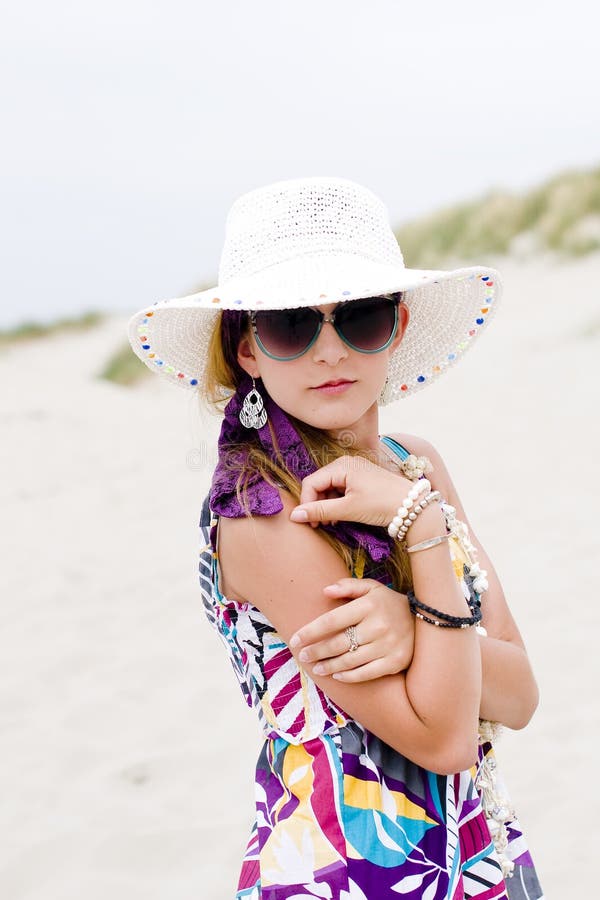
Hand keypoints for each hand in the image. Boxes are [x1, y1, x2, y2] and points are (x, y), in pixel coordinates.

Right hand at [289, 454, 416, 528]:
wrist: (413, 506)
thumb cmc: (381, 503)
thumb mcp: (348, 509)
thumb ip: (319, 511)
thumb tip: (294, 516)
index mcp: (341, 466)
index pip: (311, 482)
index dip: (306, 503)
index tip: (310, 522)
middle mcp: (346, 464)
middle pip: (319, 484)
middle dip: (316, 505)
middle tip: (320, 525)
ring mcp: (354, 471)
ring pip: (329, 488)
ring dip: (327, 506)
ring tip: (331, 522)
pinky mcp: (361, 480)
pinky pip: (341, 490)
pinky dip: (337, 503)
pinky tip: (340, 516)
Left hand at [289, 577, 414, 681]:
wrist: (427, 619)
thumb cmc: (389, 603)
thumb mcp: (372, 588)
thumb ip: (348, 586)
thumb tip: (325, 590)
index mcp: (368, 605)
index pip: (332, 620)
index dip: (310, 631)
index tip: (294, 640)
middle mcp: (378, 625)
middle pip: (338, 643)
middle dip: (316, 651)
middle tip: (302, 656)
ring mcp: (388, 645)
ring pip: (350, 660)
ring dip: (329, 666)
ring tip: (316, 668)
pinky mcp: (395, 662)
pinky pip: (366, 673)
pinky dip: (349, 676)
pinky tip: (337, 675)